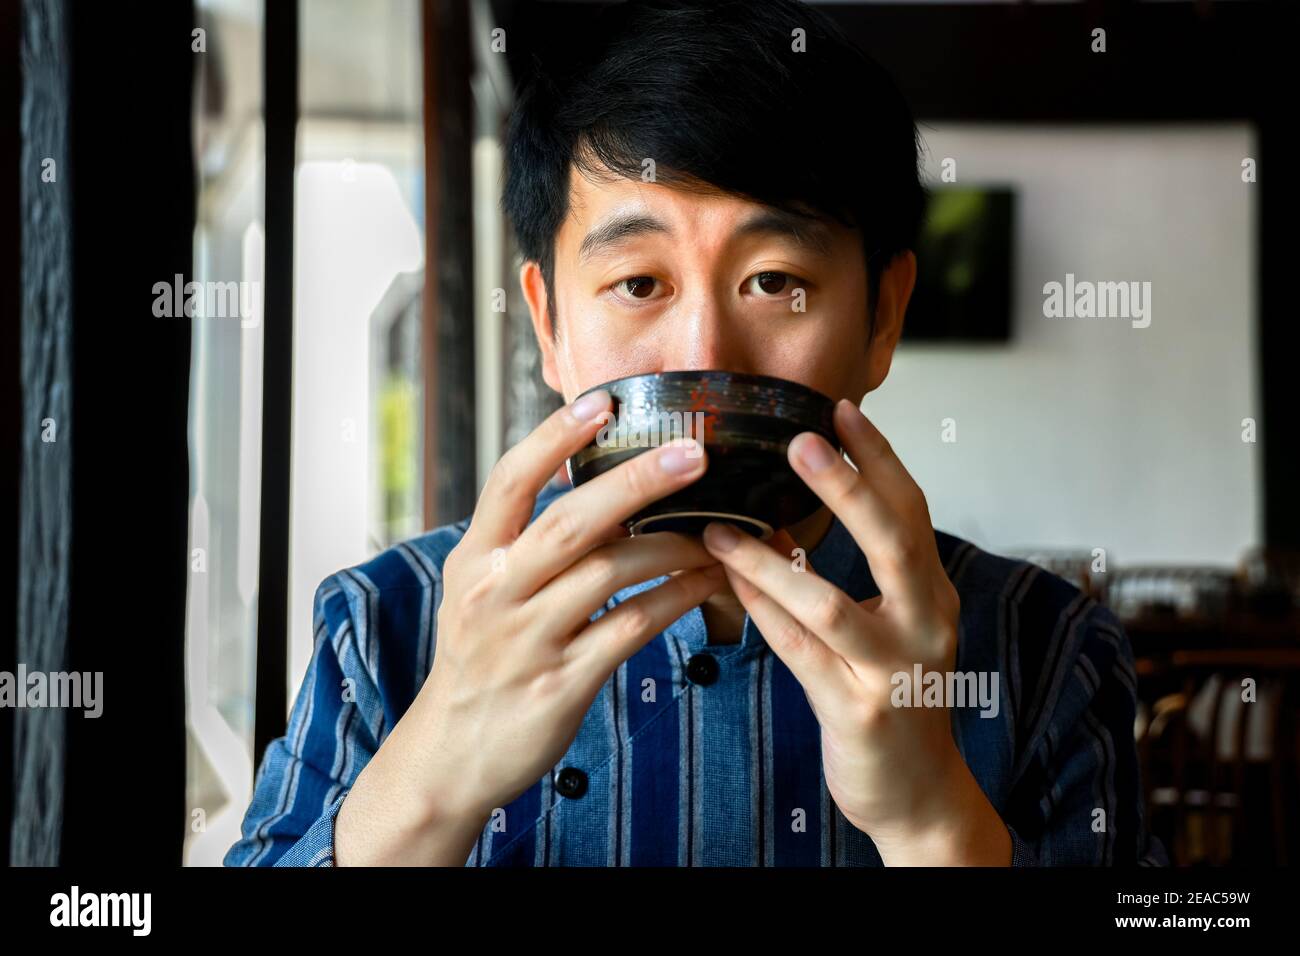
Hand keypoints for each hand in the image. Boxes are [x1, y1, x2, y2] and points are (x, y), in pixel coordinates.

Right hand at [337, 390, 723, 864]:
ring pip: (610, 572)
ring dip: (673, 548)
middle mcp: (496, 591)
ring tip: (718, 535)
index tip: (604, 401)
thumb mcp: (479, 592)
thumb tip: (585, 486)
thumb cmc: (479, 661)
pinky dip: (674, 599)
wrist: (448, 756)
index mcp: (475, 559)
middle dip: (637, 481)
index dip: (554, 437)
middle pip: (571, 520)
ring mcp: (528, 638)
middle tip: (694, 453)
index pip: (509, 482)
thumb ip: (522, 543)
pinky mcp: (561, 682)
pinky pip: (630, 628)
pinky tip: (706, 584)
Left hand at [701, 398, 1010, 865]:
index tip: (838, 410)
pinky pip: (801, 653)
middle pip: (895, 542)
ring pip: (832, 604)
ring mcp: (895, 672)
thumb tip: (785, 514)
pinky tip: (727, 584)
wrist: (918, 794)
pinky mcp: (860, 713)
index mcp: (931, 595)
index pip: (911, 510)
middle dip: (849, 488)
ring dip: (771, 563)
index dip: (877, 458)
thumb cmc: (891, 696)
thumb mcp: (887, 627)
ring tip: (721, 529)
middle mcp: (926, 625)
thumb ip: (856, 573)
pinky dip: (762, 615)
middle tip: (802, 442)